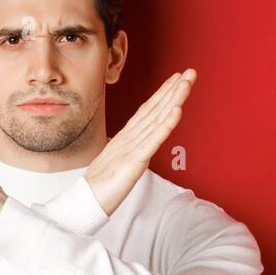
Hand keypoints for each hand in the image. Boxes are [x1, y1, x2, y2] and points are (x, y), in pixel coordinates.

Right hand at [85, 69, 195, 215]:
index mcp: (127, 138)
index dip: (163, 94)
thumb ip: (129, 151)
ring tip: (186, 83)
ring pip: (156, 120)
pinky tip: (176, 111)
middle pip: (155, 110)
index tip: (177, 79)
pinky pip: (153, 141)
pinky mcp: (134, 162)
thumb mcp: (118, 163)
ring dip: (173, 99)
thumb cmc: (100, 186)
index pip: (148, 111)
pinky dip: (166, 125)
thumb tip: (139, 146)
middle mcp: (130, 138)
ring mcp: (132, 148)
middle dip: (173, 90)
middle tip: (189, 72)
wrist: (86, 202)